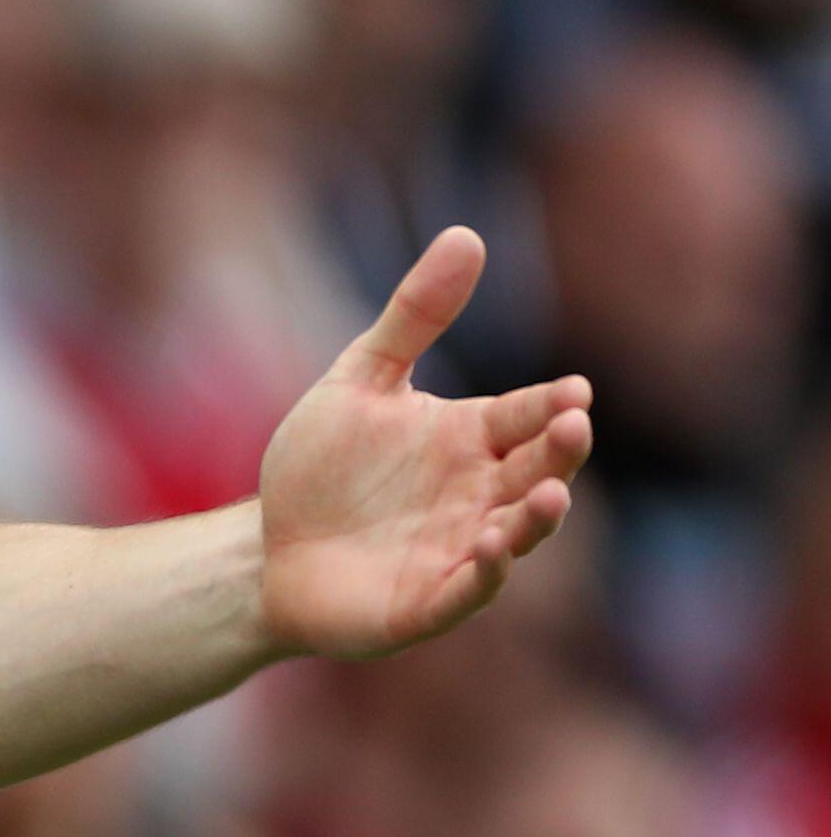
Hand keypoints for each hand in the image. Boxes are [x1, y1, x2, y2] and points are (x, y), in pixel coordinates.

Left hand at [256, 227, 591, 659]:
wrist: (264, 550)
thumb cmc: (321, 468)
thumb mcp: (358, 382)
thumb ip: (413, 318)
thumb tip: (467, 234)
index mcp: (473, 437)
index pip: (527, 414)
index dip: (552, 404)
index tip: (573, 390)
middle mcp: (480, 492)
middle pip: (538, 469)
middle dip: (560, 451)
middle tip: (573, 425)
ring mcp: (460, 549)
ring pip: (519, 532)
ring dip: (538, 516)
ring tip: (549, 494)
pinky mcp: (428, 602)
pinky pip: (469, 590)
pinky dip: (486, 572)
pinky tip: (490, 548)